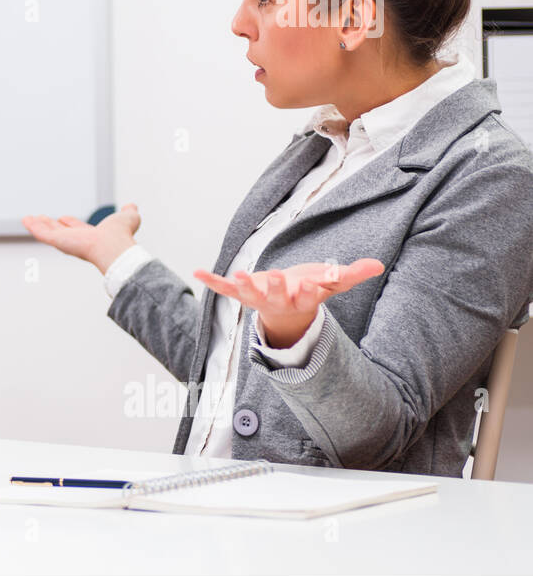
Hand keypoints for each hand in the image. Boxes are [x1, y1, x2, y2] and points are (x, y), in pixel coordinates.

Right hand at [21, 203, 141, 272]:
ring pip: (49, 233)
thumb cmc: (121, 235)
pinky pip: (42, 234)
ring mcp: (67, 242)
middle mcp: (78, 240)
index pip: (78, 229)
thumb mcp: (127, 218)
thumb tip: (132, 206)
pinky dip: (33, 227)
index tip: (63, 218)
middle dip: (50, 225)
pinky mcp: (58, 241)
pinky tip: (26, 221)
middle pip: (60, 232)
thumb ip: (128, 212)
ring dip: (38, 226)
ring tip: (27, 219)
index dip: (71, 224)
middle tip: (41, 219)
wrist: (114, 246)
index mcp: (92, 236)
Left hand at [192, 259, 384, 348]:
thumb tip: (378, 265)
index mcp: (302, 298)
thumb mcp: (332, 283)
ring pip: (250, 295)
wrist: (287, 311)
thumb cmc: (310, 290)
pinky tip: (196, 272)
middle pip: (277, 296)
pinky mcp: (241, 292)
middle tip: (273, 276)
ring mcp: (258, 298)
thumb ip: (352, 274)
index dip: (309, 290)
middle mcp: (279, 301)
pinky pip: (224, 289)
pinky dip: (211, 281)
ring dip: (243, 286)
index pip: (308, 295)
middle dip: (275, 287)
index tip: (309, 284)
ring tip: (237, 276)